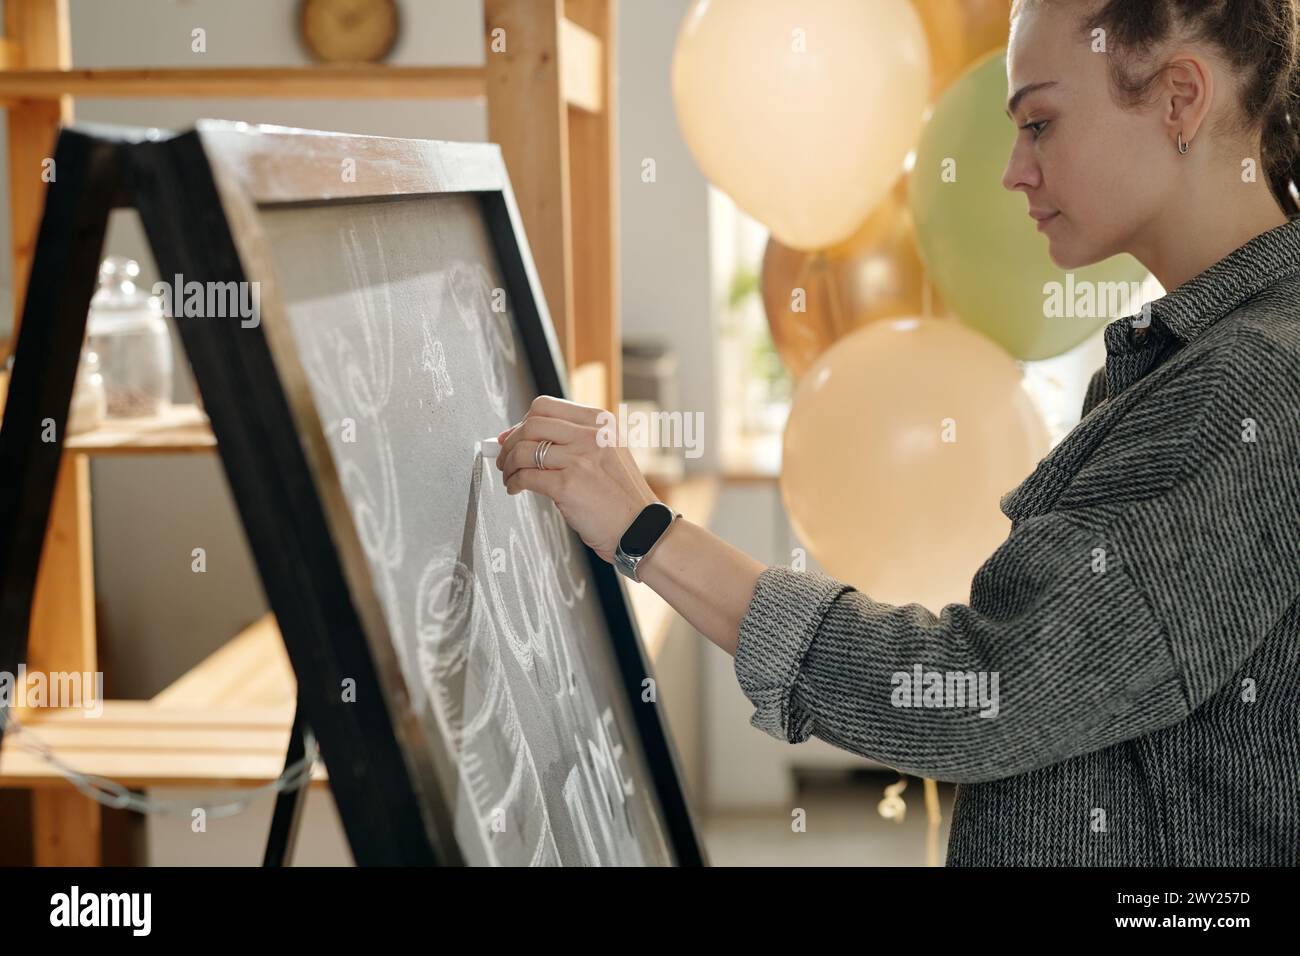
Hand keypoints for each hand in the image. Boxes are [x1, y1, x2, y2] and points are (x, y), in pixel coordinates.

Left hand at [495, 395, 657, 563]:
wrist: (641, 529)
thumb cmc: (621, 497)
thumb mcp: (607, 454)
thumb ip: (574, 441)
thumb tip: (524, 436)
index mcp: (600, 423)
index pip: (546, 406)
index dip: (522, 421)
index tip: (512, 436)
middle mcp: (591, 435)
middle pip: (531, 424)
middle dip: (510, 442)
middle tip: (504, 458)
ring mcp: (580, 459)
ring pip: (524, 450)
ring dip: (509, 464)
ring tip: (509, 476)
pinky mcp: (568, 486)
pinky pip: (527, 476)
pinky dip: (514, 482)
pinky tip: (515, 489)